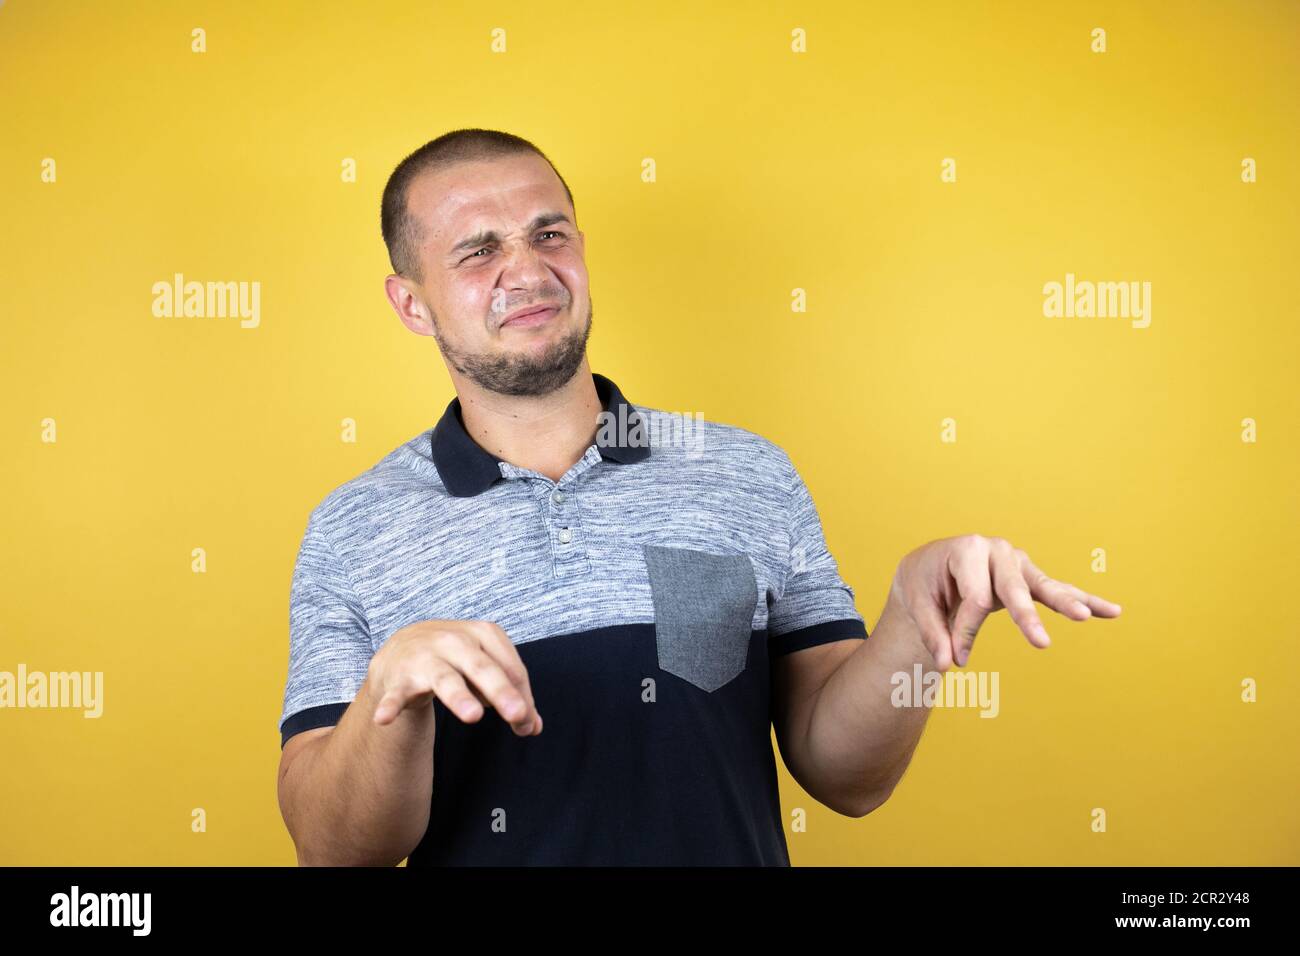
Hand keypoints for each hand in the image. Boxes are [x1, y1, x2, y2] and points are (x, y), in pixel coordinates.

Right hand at [366, 619, 542, 735]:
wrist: (402, 649)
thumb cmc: (457, 661)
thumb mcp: (486, 672)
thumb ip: (512, 697)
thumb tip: (533, 727)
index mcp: (483, 633)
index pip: (511, 668)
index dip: (522, 698)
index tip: (526, 724)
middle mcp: (455, 640)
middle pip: (482, 667)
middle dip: (502, 691)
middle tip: (518, 714)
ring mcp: (425, 657)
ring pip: (445, 678)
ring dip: (459, 696)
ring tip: (473, 716)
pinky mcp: (399, 677)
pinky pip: (396, 694)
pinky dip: (390, 705)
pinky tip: (384, 719)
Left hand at [889, 534, 1121, 669]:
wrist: (931, 564)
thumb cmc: (925, 581)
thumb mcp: (918, 603)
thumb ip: (934, 634)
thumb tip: (948, 664)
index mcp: (967, 549)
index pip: (974, 598)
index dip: (966, 633)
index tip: (957, 658)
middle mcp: (998, 551)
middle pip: (1013, 587)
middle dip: (1025, 617)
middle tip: (1041, 644)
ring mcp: (1018, 563)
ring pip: (1045, 587)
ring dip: (1067, 603)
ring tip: (1086, 617)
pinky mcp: (1030, 578)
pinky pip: (1060, 590)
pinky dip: (1086, 600)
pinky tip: (1113, 611)